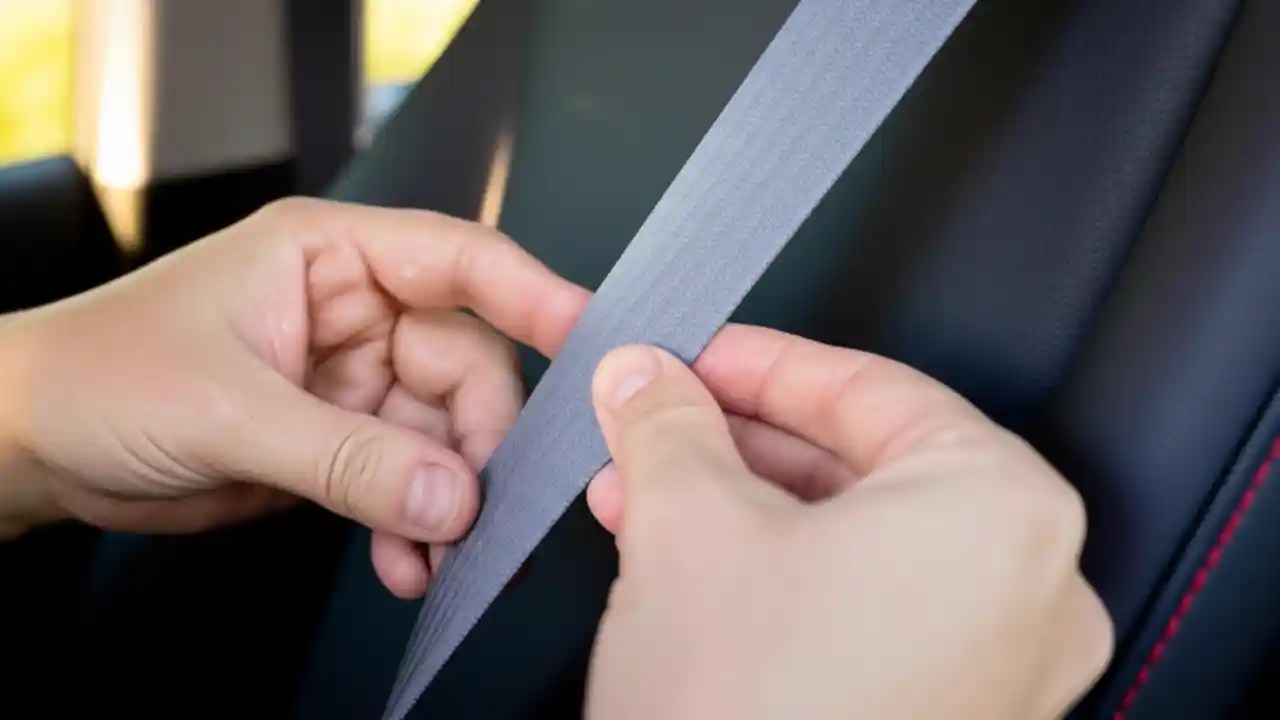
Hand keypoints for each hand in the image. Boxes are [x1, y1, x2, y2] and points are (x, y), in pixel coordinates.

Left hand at [0, 197, 587, 598]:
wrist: (35, 446)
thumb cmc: (100, 375)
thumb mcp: (228, 409)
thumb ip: (347, 456)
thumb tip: (455, 496)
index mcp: (331, 258)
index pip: (459, 261)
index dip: (532, 295)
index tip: (589, 339)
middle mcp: (356, 314)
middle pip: (469, 367)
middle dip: (484, 442)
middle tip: (483, 508)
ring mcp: (352, 382)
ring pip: (447, 436)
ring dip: (453, 500)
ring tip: (444, 555)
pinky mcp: (341, 443)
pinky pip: (409, 483)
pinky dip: (416, 526)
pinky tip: (408, 564)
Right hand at [583, 325, 1112, 718]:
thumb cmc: (748, 717)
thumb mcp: (687, 524)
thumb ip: (669, 422)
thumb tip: (646, 376)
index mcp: (1000, 510)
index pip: (870, 388)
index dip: (760, 363)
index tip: (693, 358)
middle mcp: (1028, 590)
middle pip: (861, 467)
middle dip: (735, 442)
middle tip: (658, 422)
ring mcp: (999, 667)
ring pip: (853, 544)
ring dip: (741, 509)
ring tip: (645, 493)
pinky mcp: (951, 719)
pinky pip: (864, 613)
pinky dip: (779, 578)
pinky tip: (689, 567)